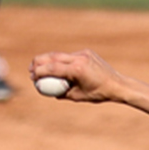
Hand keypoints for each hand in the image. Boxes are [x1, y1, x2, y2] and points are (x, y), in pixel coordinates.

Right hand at [28, 50, 148, 117]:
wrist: (118, 84)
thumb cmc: (99, 93)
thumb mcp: (78, 97)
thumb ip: (63, 93)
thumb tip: (49, 92)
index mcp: (77, 70)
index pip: (53, 68)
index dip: (40, 72)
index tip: (32, 77)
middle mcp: (79, 58)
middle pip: (53, 56)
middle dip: (39, 61)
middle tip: (31, 68)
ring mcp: (83, 53)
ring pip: (61, 54)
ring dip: (49, 60)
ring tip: (40, 66)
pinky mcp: (87, 52)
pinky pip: (70, 56)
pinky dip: (62, 61)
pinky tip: (57, 68)